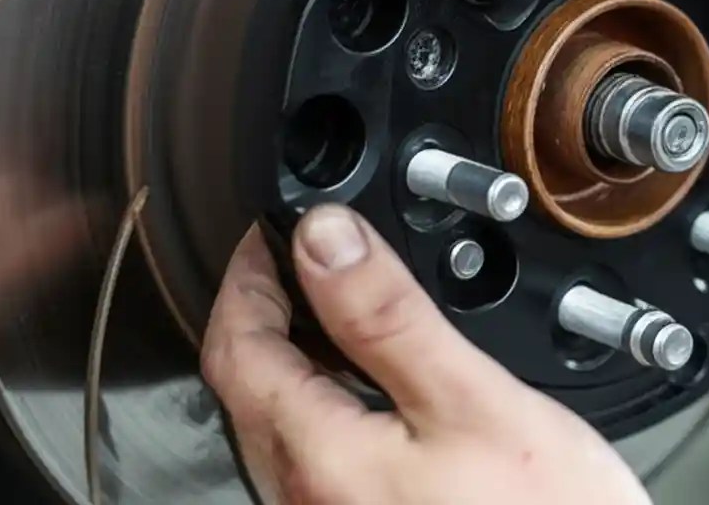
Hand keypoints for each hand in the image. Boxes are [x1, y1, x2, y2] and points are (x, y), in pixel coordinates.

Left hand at [201, 205, 650, 504]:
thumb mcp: (470, 402)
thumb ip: (388, 318)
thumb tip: (325, 239)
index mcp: (318, 459)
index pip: (238, 347)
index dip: (248, 276)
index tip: (270, 231)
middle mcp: (305, 501)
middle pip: (246, 388)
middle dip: (264, 311)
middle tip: (298, 257)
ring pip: (278, 424)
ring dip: (292, 357)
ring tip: (334, 308)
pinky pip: (315, 457)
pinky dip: (324, 403)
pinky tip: (369, 389)